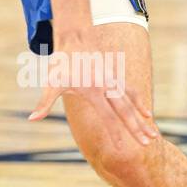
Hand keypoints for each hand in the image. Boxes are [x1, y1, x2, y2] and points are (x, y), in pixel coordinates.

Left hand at [27, 28, 159, 146]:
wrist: (75, 37)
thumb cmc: (62, 62)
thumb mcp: (51, 83)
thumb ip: (44, 103)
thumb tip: (32, 119)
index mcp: (94, 91)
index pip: (108, 118)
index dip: (115, 134)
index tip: (122, 149)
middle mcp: (108, 87)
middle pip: (125, 113)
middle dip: (136, 129)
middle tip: (148, 144)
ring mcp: (113, 82)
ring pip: (132, 104)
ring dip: (142, 120)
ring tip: (153, 134)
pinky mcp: (115, 77)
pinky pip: (131, 92)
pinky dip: (139, 103)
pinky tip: (146, 113)